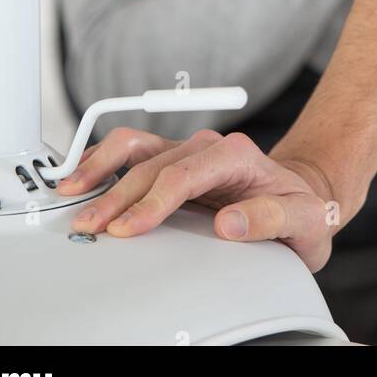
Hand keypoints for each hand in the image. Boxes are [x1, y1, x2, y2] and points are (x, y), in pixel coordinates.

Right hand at [57, 126, 338, 271]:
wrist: (303, 198)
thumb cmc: (303, 210)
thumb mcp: (305, 221)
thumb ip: (271, 219)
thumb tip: (229, 223)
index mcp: (236, 155)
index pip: (183, 175)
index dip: (151, 202)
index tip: (129, 228)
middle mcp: (207, 147)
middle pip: (151, 166)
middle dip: (116, 196)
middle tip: (89, 225)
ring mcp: (187, 152)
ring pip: (134, 147)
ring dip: (100, 168)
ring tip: (72, 192)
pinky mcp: (173, 163)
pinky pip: (132, 152)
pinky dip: (104, 161)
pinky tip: (84, 176)